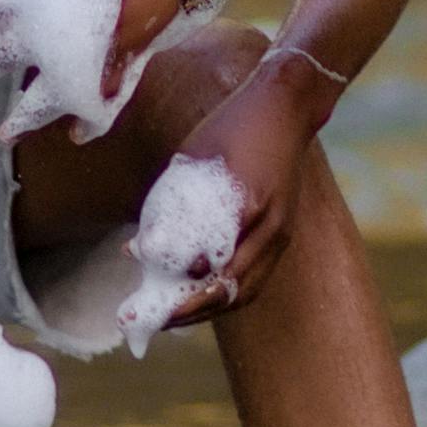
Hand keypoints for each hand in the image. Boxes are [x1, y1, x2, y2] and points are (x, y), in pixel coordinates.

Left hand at [164, 56, 320, 311]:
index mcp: (248, 208)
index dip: (181, 294)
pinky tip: (197, 291)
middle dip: (191, 312)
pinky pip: (255, 275)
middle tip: (153, 322)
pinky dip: (225, 290)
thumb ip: (171, 205)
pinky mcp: (281, 231)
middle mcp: (272, 228)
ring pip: (247, 290)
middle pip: (233, 291)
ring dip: (209, 307)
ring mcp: (282, 232)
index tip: (148, 304)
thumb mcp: (193, 159)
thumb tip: (141, 249)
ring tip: (172, 316)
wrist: (284, 104)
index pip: (215, 271)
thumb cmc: (231, 125)